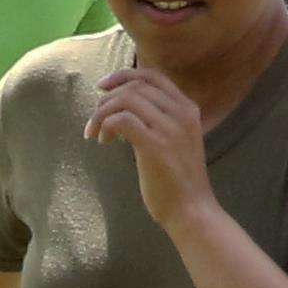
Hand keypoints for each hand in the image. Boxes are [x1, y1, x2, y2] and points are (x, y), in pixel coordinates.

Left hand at [82, 66, 213, 230]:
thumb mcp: (175, 140)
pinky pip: (122, 120)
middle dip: (107, 98)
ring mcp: (171, 128)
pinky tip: (104, 142)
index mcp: (188, 109)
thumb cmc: (178, 181)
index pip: (153, 76)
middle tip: (96, 119)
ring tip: (97, 133)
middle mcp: (182, 113)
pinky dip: (106, 126)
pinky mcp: (156, 145)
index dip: (124, 75)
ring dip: (102, 113)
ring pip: (126, 100)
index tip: (103, 86)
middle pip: (135, 86)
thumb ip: (158, 119)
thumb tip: (122, 103)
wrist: (192, 211)